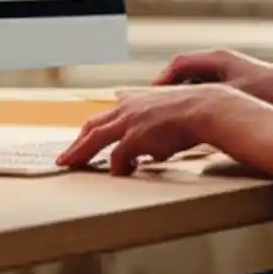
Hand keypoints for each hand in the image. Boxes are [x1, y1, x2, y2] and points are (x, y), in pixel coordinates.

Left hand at [56, 84, 237, 174]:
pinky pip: (118, 157)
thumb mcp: (168, 109)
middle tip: (65, 158)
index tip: (84, 138)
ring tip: (72, 166)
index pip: (105, 116)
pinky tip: (120, 174)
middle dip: (76, 144)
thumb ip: (152, 120)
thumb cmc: (196, 112)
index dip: (92, 129)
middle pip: (92, 126)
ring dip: (81, 154)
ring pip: (95, 139)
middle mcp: (127, 106)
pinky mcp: (135, 135)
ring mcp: (129, 120)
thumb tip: (147, 146)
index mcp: (134, 99)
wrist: (208, 108)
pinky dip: (117, 167)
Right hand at [153, 48, 272, 106]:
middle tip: (155, 104)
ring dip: (183, 95)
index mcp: (217, 59)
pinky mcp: (237, 82)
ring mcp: (230, 71)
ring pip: (197, 81)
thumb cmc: (270, 91)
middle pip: (185, 72)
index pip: (179, 64)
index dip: (162, 79)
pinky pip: (209, 89)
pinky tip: (196, 118)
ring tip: (171, 113)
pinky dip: (198, 100)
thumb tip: (183, 109)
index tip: (150, 94)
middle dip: (168, 88)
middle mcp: (221, 61)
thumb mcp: (235, 95)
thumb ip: (208, 100)